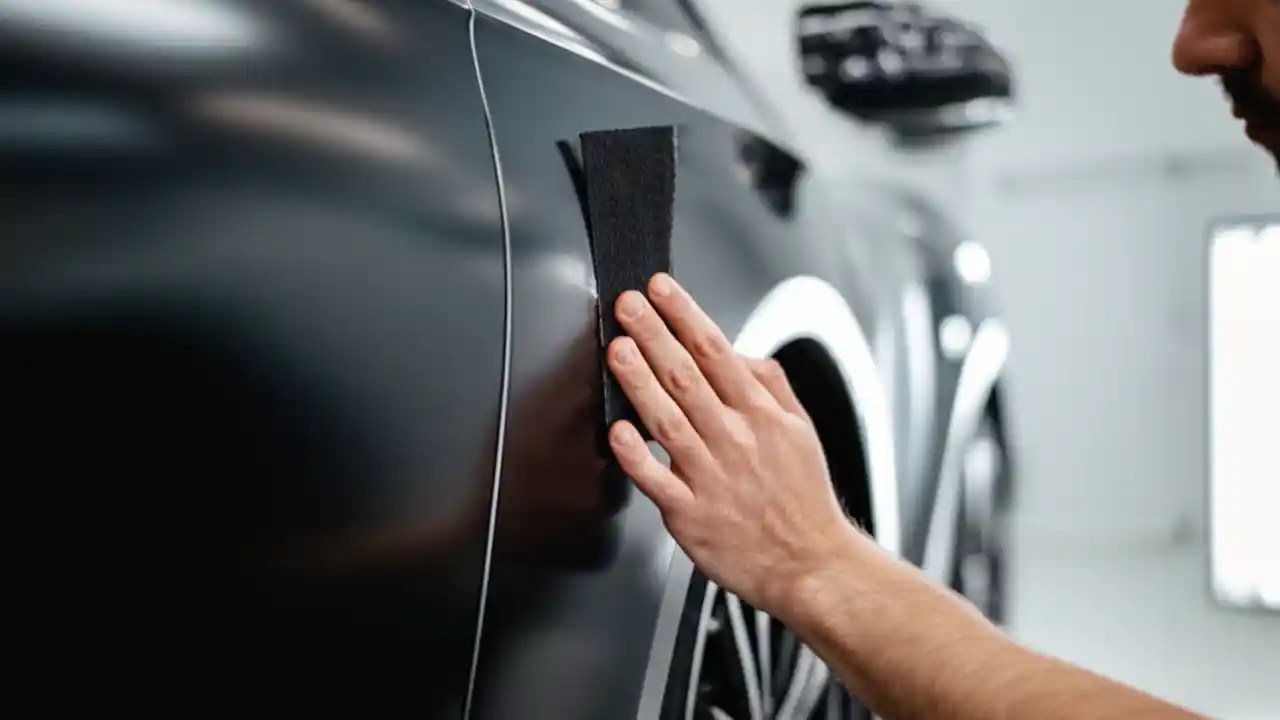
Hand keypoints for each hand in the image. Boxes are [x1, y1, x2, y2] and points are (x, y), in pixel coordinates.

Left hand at [606, 273, 864, 616]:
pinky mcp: (691, 514)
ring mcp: (711, 476)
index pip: (716, 351)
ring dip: (639, 380)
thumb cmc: (803, 500)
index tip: (660, 289)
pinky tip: (618, 429)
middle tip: (628, 304)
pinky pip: (657, 479)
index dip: (685, 315)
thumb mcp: (801, 431)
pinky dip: (637, 455)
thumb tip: (740, 353)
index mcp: (760, 415)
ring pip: (667, 419)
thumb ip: (771, 386)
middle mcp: (735, 439)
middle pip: (686, 376)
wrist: (811, 565)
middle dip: (654, 334)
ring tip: (618, 349)